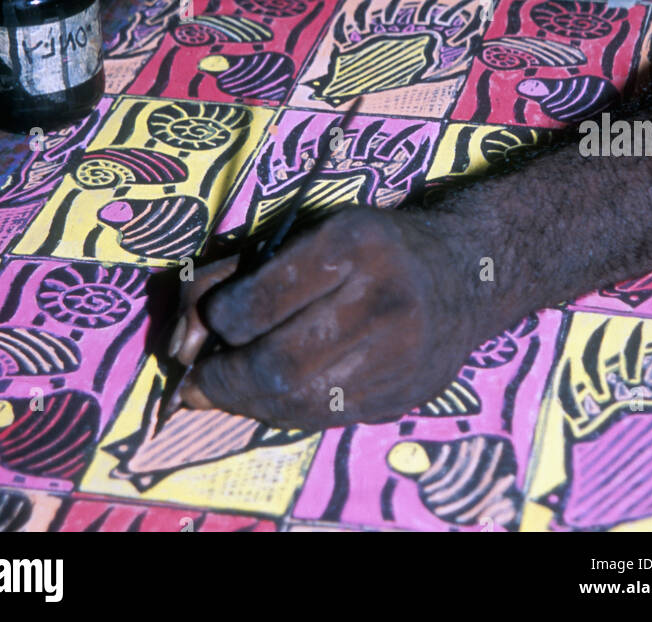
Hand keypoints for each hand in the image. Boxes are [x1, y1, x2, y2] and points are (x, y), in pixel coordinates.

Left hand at [169, 205, 482, 430]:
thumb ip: (237, 275)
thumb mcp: (308, 232)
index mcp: (354, 244)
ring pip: (301, 403)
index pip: (263, 299)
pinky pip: (328, 418)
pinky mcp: (404, 395)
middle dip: (225, 380)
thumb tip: (182, 342)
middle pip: (281, 364)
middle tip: (199, 379)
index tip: (212, 324)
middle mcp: (384, 300)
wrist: (468, 271)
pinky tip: (273, 397)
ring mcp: (400, 356)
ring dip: (248, 404)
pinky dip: (286, 413)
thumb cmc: (372, 244)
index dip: (221, 321)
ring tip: (229, 391)